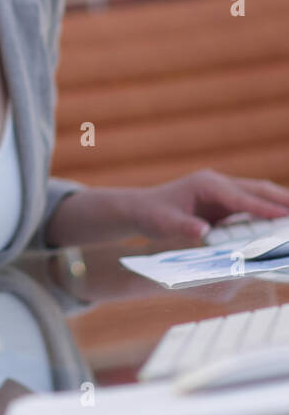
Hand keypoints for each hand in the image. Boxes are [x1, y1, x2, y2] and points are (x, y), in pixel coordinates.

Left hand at [47, 172, 288, 248]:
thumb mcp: (164, 225)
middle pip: (257, 189)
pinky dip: (268, 209)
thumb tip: (203, 231)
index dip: (265, 208)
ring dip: (279, 203)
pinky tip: (282, 219)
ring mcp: (221, 189)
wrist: (140, 208)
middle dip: (282, 200)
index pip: (242, 198)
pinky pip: (251, 202)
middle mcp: (216, 183)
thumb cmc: (152, 216)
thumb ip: (184, 227)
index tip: (286, 216)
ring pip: (257, 193)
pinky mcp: (223, 199)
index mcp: (205, 185)